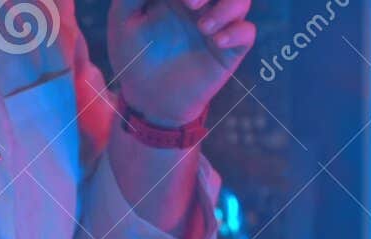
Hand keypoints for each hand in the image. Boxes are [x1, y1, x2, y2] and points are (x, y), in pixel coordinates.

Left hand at [110, 0, 255, 127]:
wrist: (146, 97)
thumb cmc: (133, 55)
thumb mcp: (123, 20)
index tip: (179, 0)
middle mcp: (202, 5)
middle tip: (190, 3)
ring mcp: (218, 25)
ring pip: (241, 1)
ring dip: (227, 8)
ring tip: (203, 27)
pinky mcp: (228, 50)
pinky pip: (247, 32)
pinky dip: (236, 32)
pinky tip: (218, 41)